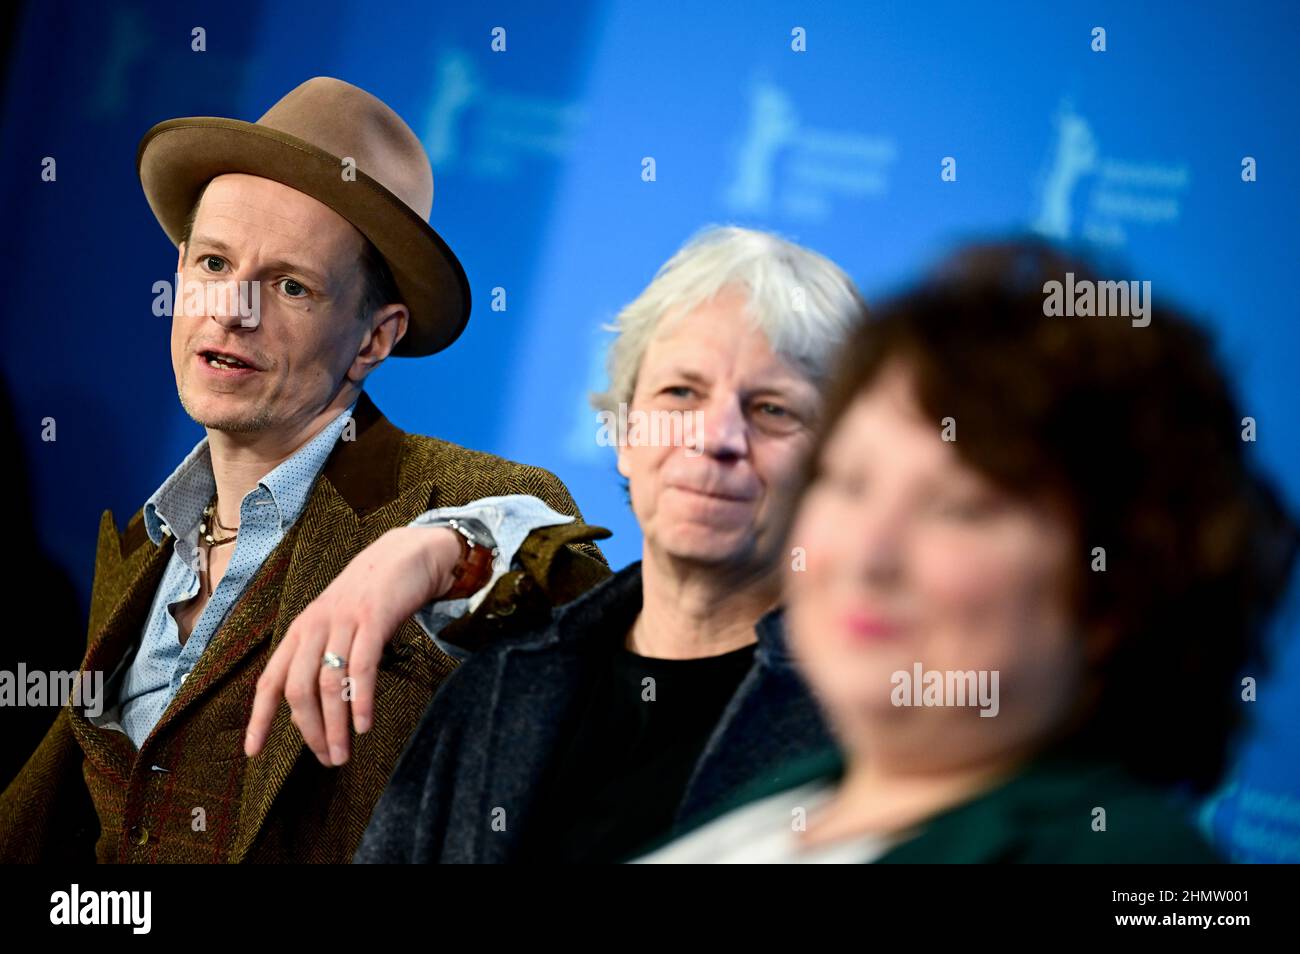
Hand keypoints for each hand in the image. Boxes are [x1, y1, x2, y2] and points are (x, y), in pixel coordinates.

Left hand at [244, 526, 462, 765]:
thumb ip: (323, 662)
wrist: (407, 554)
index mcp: (300, 630)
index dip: (260, 718)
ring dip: (335, 725)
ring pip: (329, 683)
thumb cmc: (372, 597)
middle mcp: (315, 626)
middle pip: (300, 689)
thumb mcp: (338, 626)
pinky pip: (362, 666)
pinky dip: (360, 700)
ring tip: (343, 754)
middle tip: (327, 760)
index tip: (253, 752)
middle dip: (310, 732)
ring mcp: (344, 621)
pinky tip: (363, 725)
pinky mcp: (374, 618)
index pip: (271, 681)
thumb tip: (313, 715)